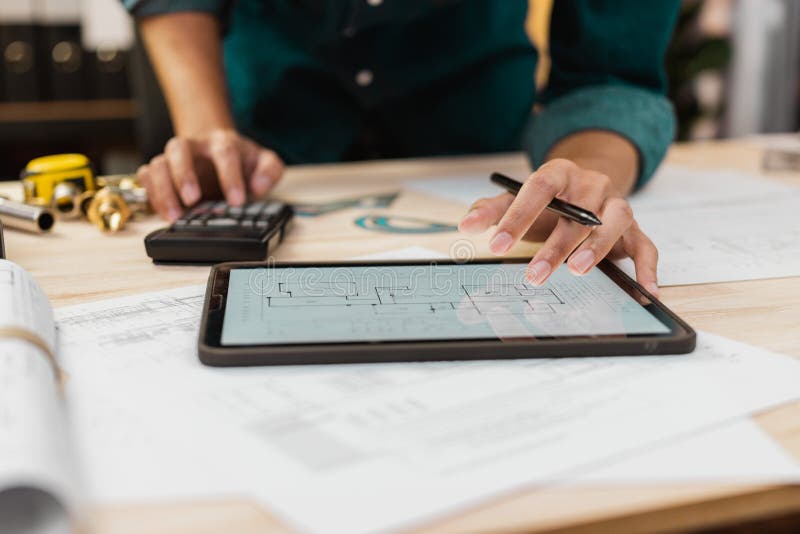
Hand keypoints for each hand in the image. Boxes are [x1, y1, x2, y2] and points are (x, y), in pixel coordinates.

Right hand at [137, 129, 283, 220]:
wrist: (217, 150)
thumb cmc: (241, 160)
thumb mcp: (265, 162)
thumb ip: (269, 171)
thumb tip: (258, 187)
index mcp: (223, 142)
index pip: (225, 152)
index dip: (230, 177)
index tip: (237, 202)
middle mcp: (194, 146)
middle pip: (179, 149)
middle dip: (184, 175)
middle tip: (192, 201)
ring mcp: (174, 158)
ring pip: (158, 164)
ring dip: (162, 190)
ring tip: (174, 216)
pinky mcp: (160, 172)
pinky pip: (146, 176)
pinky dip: (151, 194)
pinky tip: (163, 211)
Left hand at [458, 158, 658, 296]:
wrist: (586, 189)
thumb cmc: (548, 201)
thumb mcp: (516, 200)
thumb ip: (492, 210)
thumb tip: (465, 225)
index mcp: (560, 172)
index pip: (539, 187)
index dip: (519, 216)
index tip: (496, 244)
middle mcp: (592, 185)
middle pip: (577, 211)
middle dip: (554, 246)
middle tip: (534, 275)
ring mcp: (616, 206)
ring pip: (615, 222)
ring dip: (597, 247)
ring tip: (578, 271)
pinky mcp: (635, 229)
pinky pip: (646, 247)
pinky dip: (648, 269)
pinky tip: (645, 291)